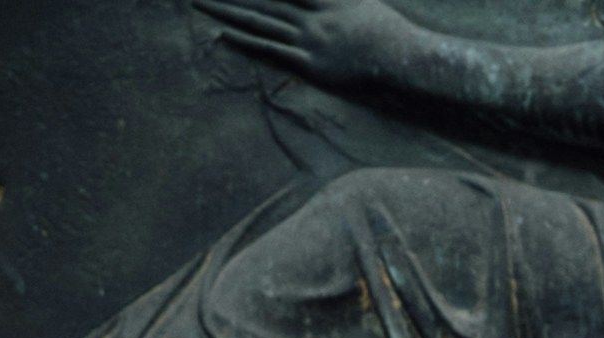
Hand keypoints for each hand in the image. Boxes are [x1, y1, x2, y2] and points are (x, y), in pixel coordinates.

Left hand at [202, 0, 435, 85]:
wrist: (407, 62)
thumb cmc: (392, 36)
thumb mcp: (364, 1)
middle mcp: (313, 15)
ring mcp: (311, 40)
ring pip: (259, 19)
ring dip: (226, 9)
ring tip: (196, 1)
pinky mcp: (312, 65)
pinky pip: (272, 50)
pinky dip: (246, 40)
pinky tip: (222, 31)